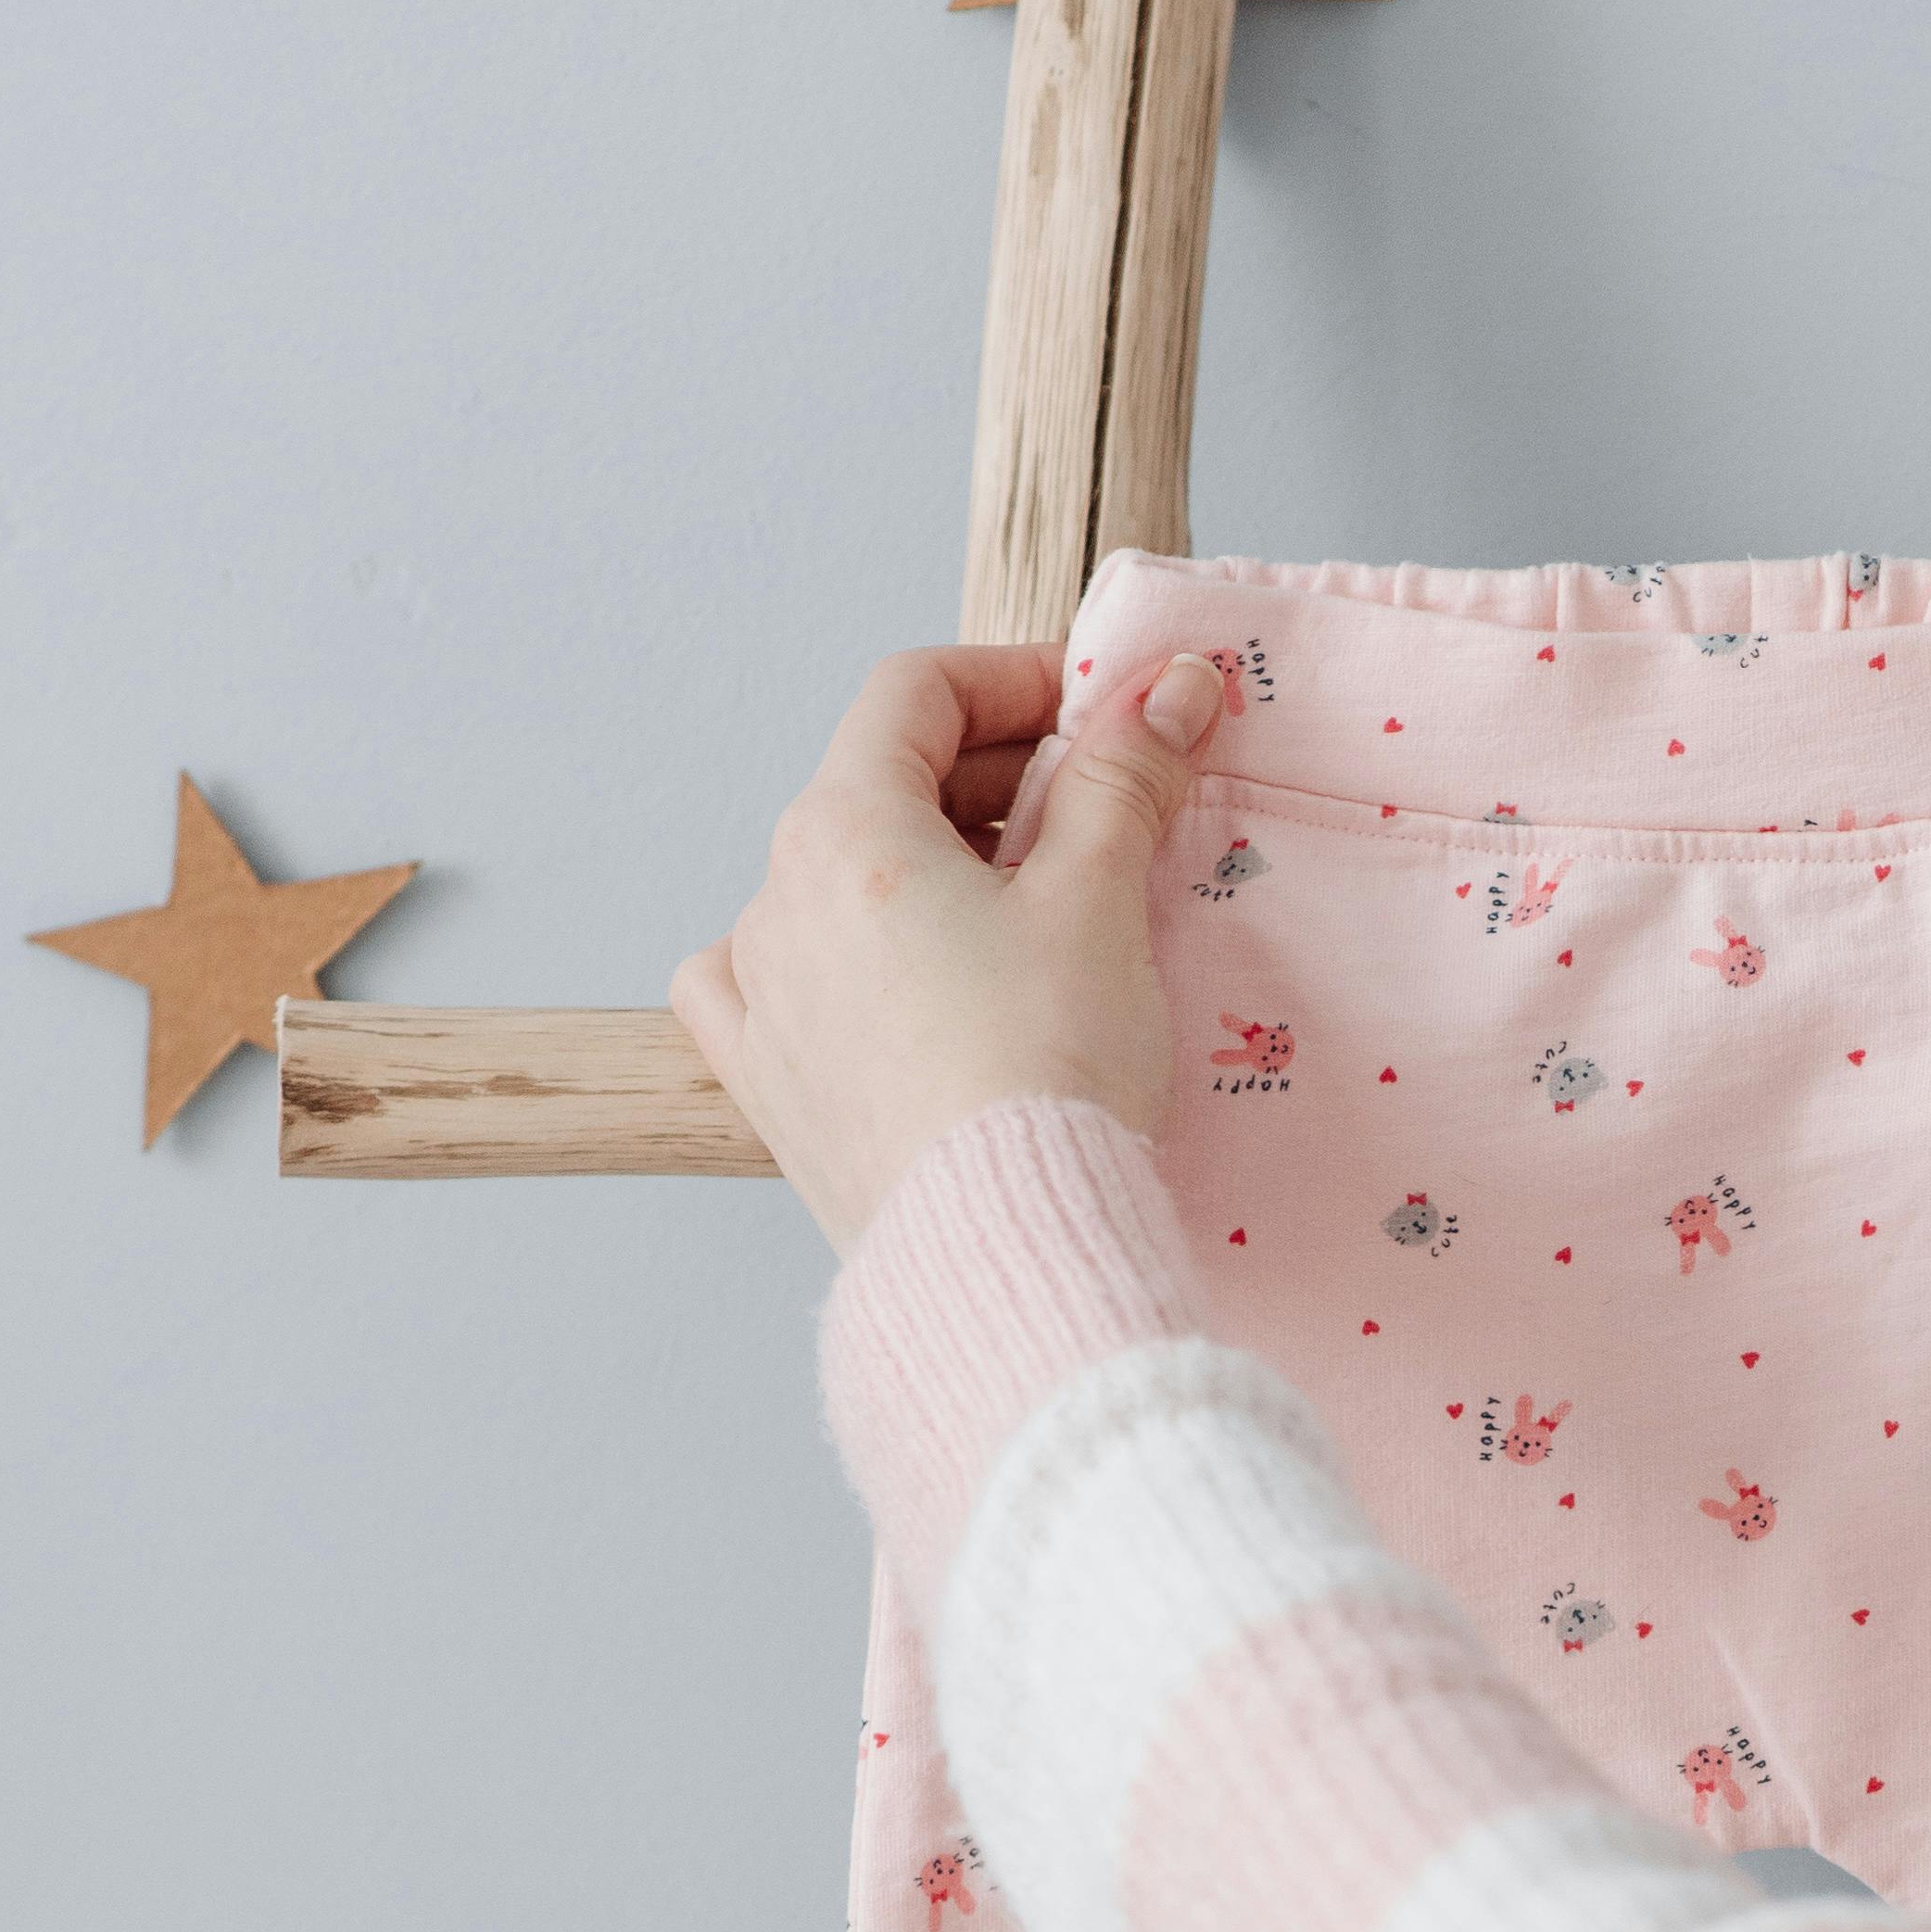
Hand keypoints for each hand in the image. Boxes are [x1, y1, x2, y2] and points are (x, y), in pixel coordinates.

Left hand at [673, 638, 1225, 1248]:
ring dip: (928, 873)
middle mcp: (775, 900)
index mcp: (843, 830)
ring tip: (1022, 918)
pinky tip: (886, 981)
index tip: (1095, 710)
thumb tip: (1167, 690)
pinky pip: (775, 987)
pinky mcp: (771, 1088)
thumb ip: (1125, 778)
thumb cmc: (1047, 1071)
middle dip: (989, 782)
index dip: (1013, 680)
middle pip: (879, 787)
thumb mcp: (1101, 900)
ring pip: (835, 887)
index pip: (914, 693)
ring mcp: (763, 998)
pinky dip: (834, 961)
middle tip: (1091, 814)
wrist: (1004, 1251)